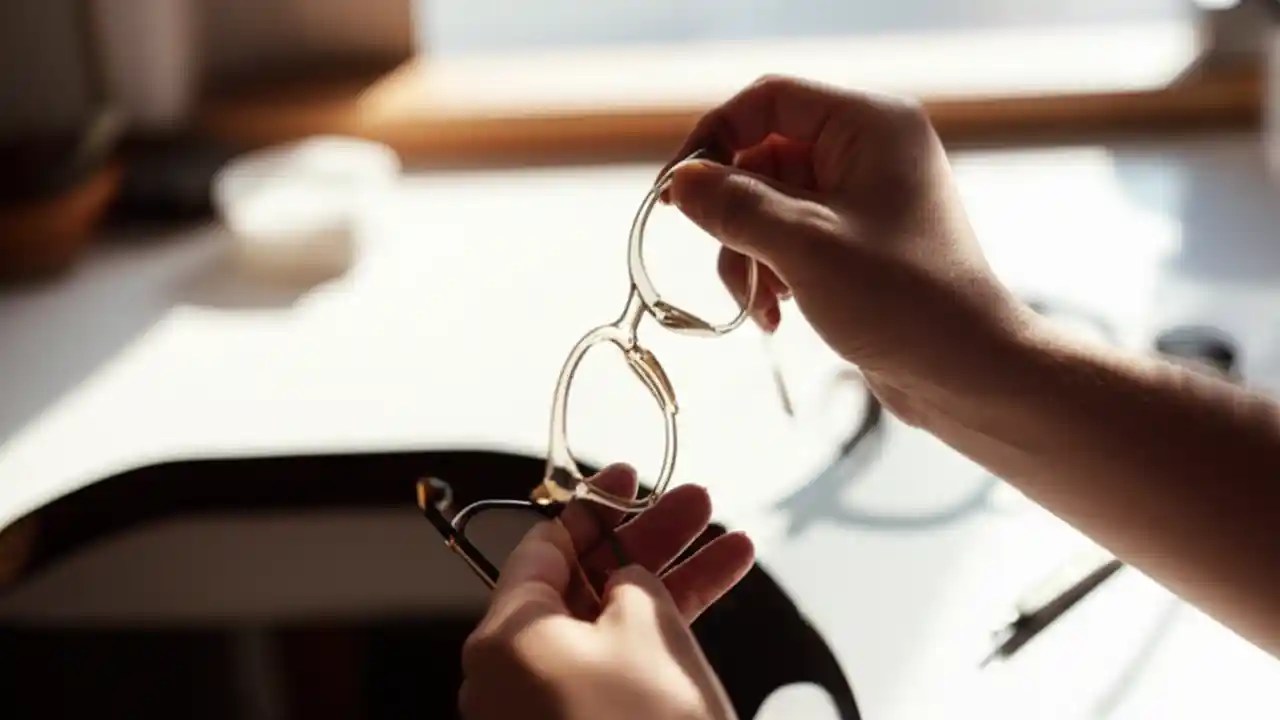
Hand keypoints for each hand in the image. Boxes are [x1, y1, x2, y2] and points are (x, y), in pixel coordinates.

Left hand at [459, 467, 747, 719]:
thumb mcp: (645, 629)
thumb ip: (632, 585)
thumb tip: (625, 579)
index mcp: (505, 637)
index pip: (544, 551)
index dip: (594, 508)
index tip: (629, 478)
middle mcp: (514, 673)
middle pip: (583, 583)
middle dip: (647, 541)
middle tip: (696, 503)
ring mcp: (546, 710)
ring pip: (611, 625)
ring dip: (671, 582)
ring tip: (730, 543)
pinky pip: (618, 669)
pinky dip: (662, 635)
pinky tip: (718, 594)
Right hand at [663, 76, 1030, 417]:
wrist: (968, 373)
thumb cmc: (904, 302)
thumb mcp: (804, 247)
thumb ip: (734, 206)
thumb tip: (680, 181)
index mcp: (870, 126)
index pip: (768, 101)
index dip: (714, 139)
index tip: (676, 192)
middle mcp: (868, 151)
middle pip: (761, 159)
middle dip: (734, 219)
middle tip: (730, 267)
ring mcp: (862, 198)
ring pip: (766, 206)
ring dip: (748, 256)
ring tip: (760, 306)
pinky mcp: (855, 242)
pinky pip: (787, 239)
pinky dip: (770, 274)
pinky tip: (776, 315)